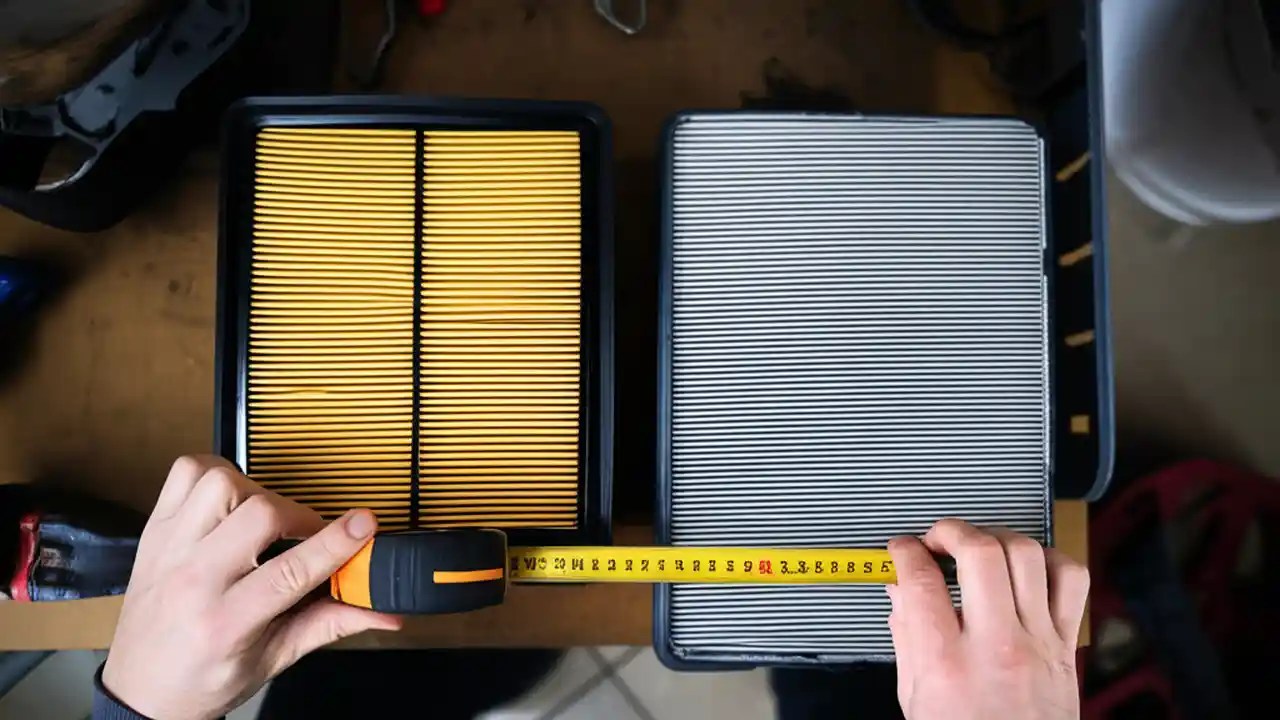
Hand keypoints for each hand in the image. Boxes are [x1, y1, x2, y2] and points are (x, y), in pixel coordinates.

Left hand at [102, 456, 402, 719]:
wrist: (139, 691)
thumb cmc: (205, 679)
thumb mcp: (274, 660)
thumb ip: (331, 624)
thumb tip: (385, 612)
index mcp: (226, 623)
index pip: (291, 571)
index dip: (335, 542)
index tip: (365, 524)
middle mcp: (192, 580)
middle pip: (258, 514)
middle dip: (298, 517)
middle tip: (307, 534)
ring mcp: (169, 549)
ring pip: (220, 483)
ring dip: (255, 491)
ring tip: (264, 517)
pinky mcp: (155, 530)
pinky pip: (185, 474)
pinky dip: (215, 475)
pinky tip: (231, 500)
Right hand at [887, 519, 1088, 719]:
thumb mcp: (915, 697)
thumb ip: (906, 636)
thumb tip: (898, 591)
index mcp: (946, 662)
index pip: (921, 581)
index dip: (905, 551)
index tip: (902, 549)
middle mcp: (995, 646)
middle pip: (980, 554)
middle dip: (952, 530)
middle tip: (939, 538)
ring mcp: (1037, 643)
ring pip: (1027, 556)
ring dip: (997, 538)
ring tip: (979, 547)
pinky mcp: (1065, 646)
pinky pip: (1071, 580)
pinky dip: (1050, 559)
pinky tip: (1027, 566)